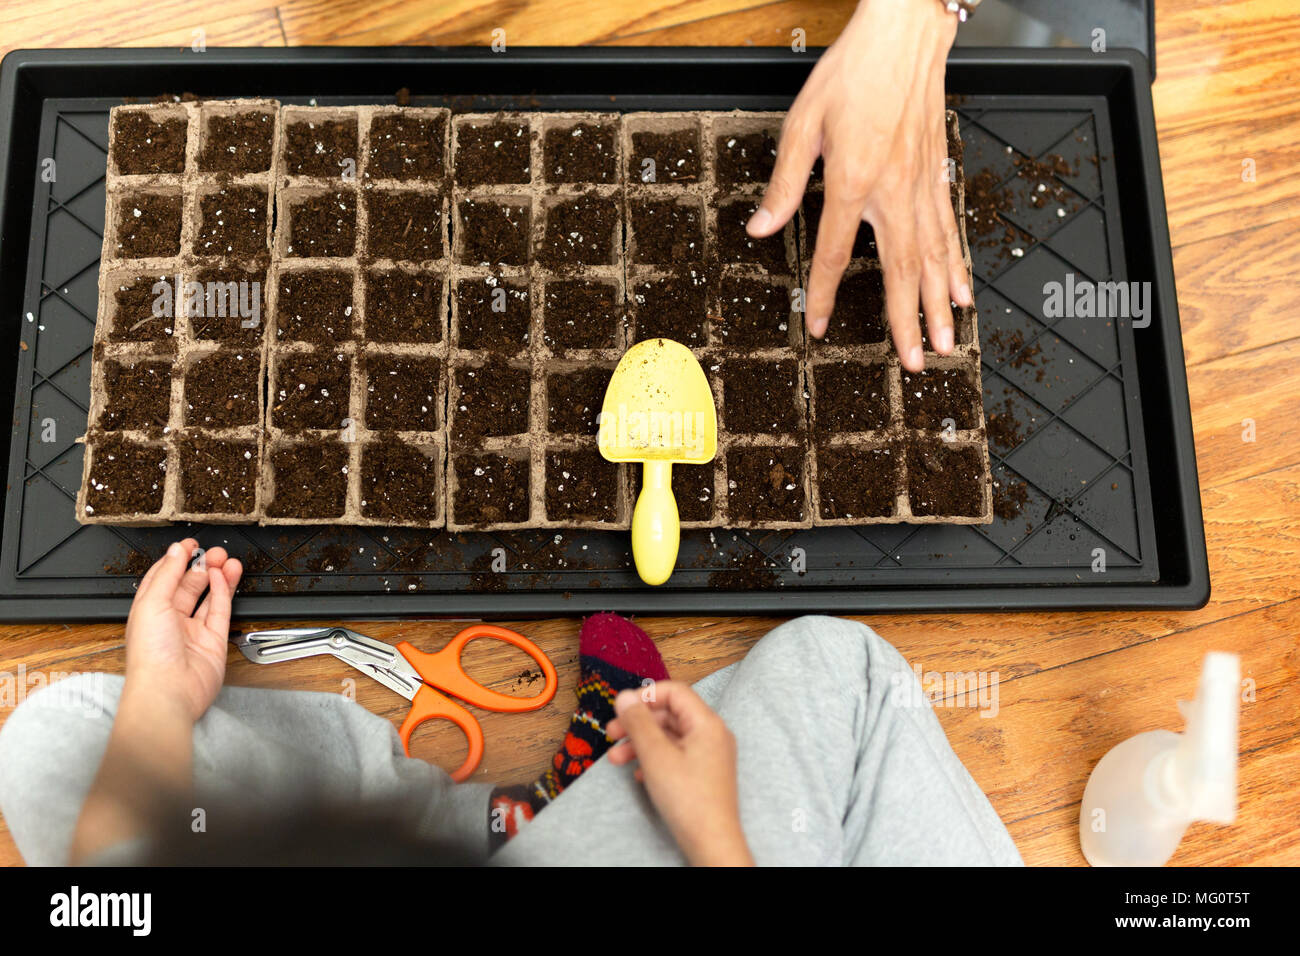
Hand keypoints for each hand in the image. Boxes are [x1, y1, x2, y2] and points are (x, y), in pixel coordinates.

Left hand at [123, 538, 241, 720]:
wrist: (170, 690)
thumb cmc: (151, 656)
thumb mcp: (151, 604)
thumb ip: (167, 574)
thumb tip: (176, 551)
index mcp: (148, 612)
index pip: (162, 579)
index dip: (175, 560)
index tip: (188, 545)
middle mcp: (170, 621)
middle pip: (187, 586)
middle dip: (199, 566)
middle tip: (212, 551)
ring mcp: (193, 631)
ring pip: (207, 596)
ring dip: (216, 576)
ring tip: (225, 559)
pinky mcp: (213, 640)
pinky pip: (219, 610)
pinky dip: (223, 591)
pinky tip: (224, 576)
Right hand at [607, 681, 752, 865]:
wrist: (711, 842)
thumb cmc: (688, 798)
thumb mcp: (655, 755)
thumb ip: (638, 722)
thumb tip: (624, 696)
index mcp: (707, 723)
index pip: (675, 692)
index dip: (645, 696)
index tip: (620, 708)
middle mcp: (712, 734)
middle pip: (670, 715)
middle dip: (638, 723)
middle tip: (611, 733)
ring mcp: (710, 755)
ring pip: (670, 737)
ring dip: (641, 743)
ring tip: (616, 759)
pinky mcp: (704, 773)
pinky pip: (676, 755)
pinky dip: (654, 759)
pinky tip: (638, 775)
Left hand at [747, 0, 968, 370]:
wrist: (904, 34)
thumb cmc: (853, 72)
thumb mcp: (802, 124)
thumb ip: (783, 184)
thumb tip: (761, 227)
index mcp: (851, 181)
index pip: (832, 254)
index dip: (822, 296)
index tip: (817, 329)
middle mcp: (892, 190)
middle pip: (900, 270)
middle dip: (907, 321)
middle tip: (914, 361)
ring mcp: (921, 185)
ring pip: (933, 257)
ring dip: (938, 305)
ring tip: (946, 343)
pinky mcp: (937, 174)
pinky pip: (948, 230)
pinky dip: (956, 265)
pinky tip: (961, 292)